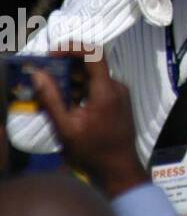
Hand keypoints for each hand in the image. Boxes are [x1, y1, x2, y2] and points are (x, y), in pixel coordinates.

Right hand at [31, 55, 143, 197]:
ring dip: (72, 79)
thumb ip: (51, 99)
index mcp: (106, 90)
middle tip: (45, 73)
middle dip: (67, 65)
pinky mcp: (118, 101)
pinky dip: (81, 89)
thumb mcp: (65, 127)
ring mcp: (119, 93)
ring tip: (52, 90)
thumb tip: (38, 74)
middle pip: (92, 65)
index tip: (52, 53)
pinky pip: (98, 87)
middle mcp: (116, 87)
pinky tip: (66, 102)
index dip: (73, 48)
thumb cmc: (92, 150)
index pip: (94, 54)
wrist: (119, 167)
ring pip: (94, 76)